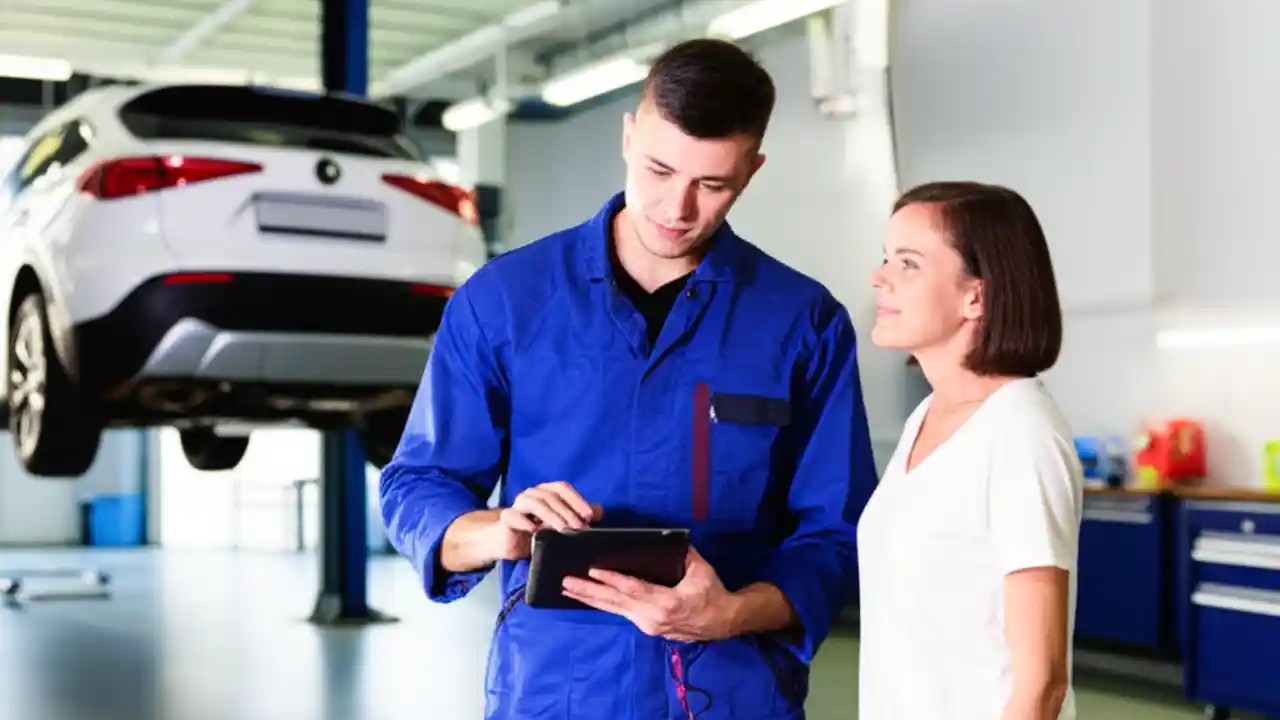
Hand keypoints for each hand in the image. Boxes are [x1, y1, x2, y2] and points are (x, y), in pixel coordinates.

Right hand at [488, 482, 603, 561]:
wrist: (509, 541)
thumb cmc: (536, 530)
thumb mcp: (560, 524)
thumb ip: (578, 516)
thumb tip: (600, 511)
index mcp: (546, 492)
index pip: (563, 489)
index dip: (577, 500)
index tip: (589, 516)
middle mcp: (533, 494)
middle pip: (551, 496)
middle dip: (567, 511)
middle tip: (579, 527)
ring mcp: (518, 504)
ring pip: (536, 503)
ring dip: (552, 516)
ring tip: (563, 529)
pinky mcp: (507, 518)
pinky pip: (514, 516)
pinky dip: (525, 522)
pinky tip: (535, 530)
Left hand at [561, 546, 740, 641]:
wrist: (724, 621)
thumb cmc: (713, 594)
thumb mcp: (702, 570)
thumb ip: (684, 554)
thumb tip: (668, 539)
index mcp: (667, 603)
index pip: (633, 589)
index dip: (611, 580)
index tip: (592, 571)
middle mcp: (653, 617)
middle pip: (616, 602)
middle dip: (589, 591)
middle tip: (566, 582)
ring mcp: (648, 625)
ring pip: (614, 610)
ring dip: (590, 599)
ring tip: (568, 590)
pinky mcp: (647, 627)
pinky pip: (621, 613)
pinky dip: (604, 604)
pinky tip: (589, 598)